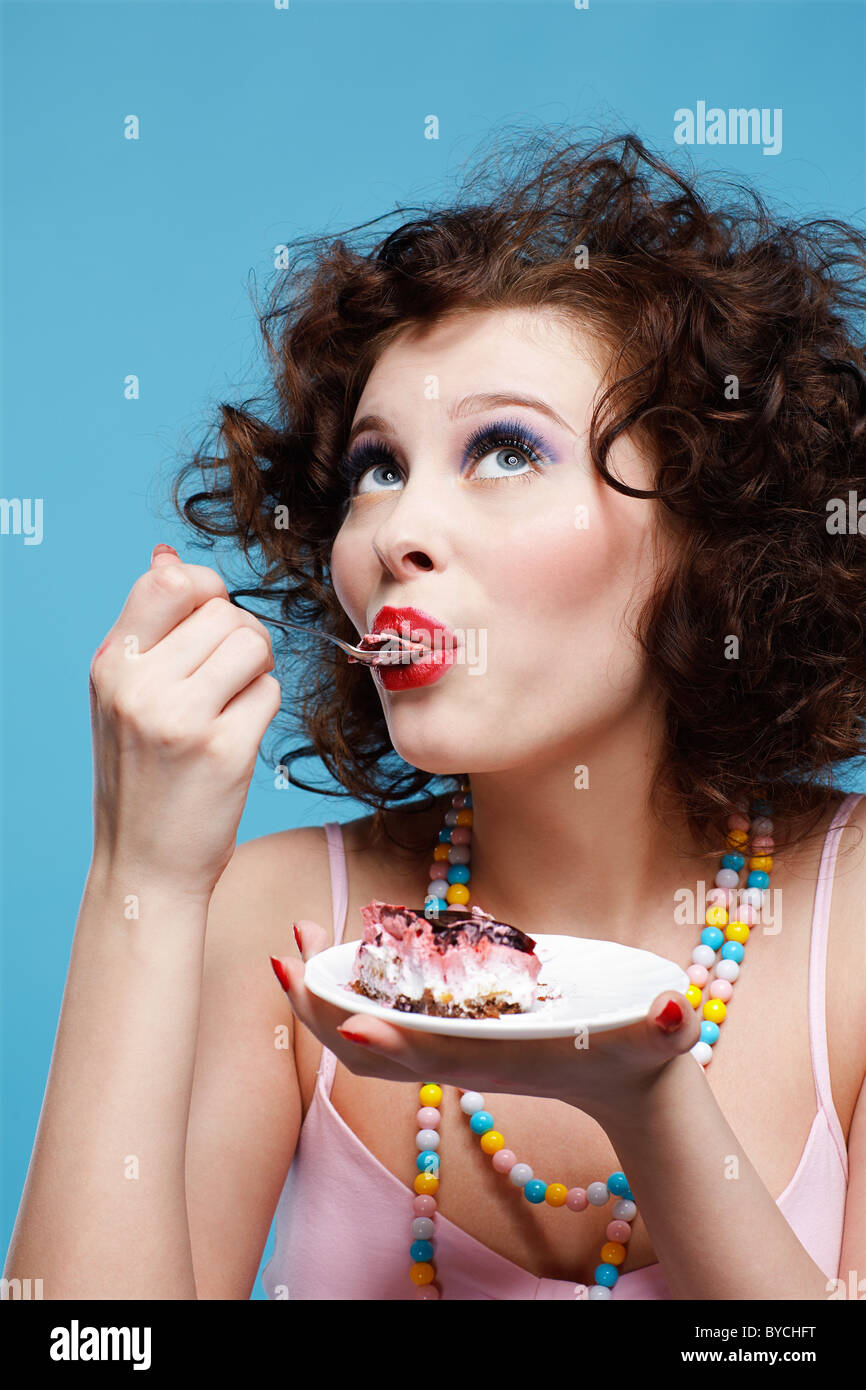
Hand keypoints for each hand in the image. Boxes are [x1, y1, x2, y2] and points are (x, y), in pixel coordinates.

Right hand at [89, 544, 281, 901]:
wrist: (143, 864)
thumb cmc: (142, 775)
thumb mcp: (123, 696)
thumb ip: (150, 630)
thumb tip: (170, 556)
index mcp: (111, 664)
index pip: (169, 580)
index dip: (207, 590)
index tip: (212, 621)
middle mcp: (138, 685)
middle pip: (225, 612)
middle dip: (242, 637)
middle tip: (228, 678)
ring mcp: (180, 717)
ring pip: (253, 645)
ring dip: (258, 670)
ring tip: (234, 702)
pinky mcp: (223, 749)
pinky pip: (270, 692)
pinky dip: (264, 708)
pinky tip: (238, 736)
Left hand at [271, 920, 701, 1122]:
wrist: (631, 1083)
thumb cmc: (643, 1050)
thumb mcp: (660, 1035)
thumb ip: (665, 1025)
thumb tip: (671, 1011)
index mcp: (504, 1058)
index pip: (436, 1058)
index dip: (391, 1044)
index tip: (344, 1022)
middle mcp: (465, 1059)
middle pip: (377, 1052)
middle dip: (325, 1010)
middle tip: (285, 954)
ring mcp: (451, 1050)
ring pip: (369, 1035)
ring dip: (326, 993)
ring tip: (295, 938)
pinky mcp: (449, 1032)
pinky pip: (383, 1017)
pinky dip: (352, 985)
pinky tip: (342, 944)